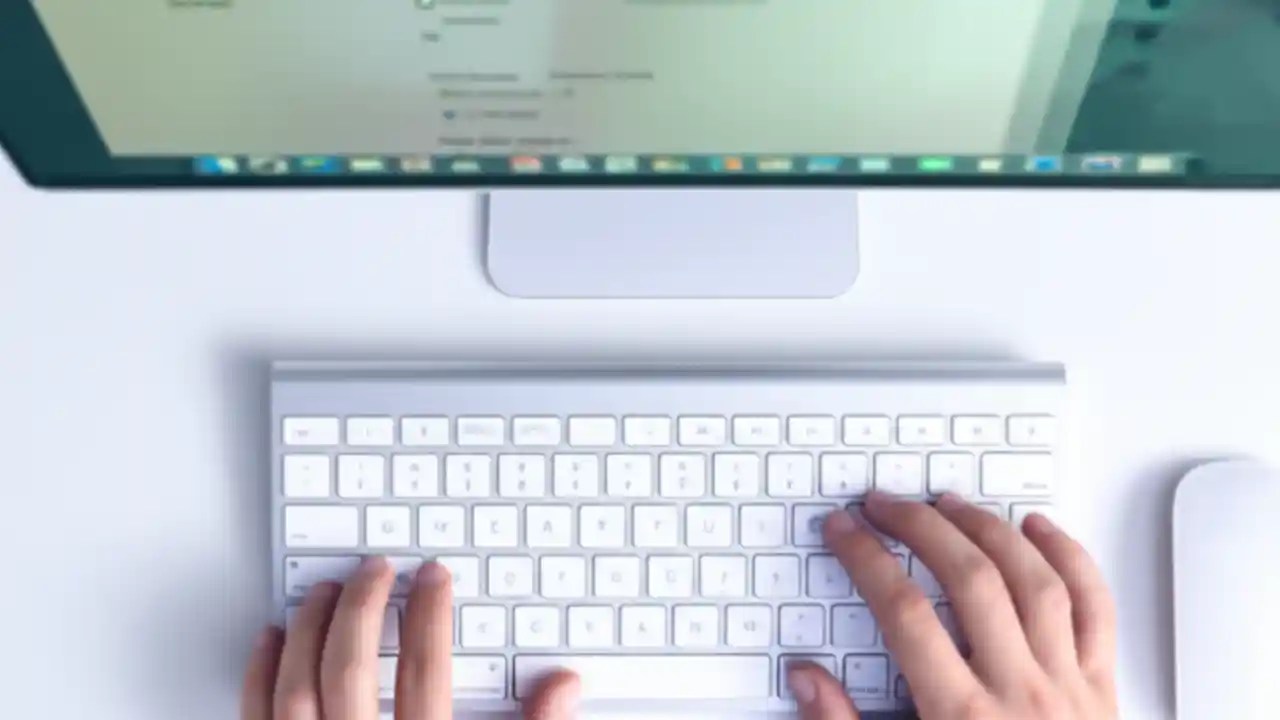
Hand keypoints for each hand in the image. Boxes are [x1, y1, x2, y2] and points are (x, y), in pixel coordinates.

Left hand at [240, 558, 579, 719]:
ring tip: (325, 594)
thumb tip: (562, 686)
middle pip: (353, 670)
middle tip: (378, 571)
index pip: (427, 673)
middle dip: (364, 608)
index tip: (435, 579)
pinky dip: (259, 676)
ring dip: (309, 632)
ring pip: (296, 690)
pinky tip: (270, 645)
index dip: (432, 616)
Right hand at [788, 492, 1116, 719]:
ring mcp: (1067, 687)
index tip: (843, 531)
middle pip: (968, 579)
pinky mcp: (1103, 689)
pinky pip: (1095, 609)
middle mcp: (1017, 693)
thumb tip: (805, 679)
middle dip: (920, 527)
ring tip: (949, 504)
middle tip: (885, 504)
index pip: (902, 612)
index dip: (865, 559)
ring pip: (1034, 581)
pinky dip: (1071, 559)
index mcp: (958, 717)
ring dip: (988, 530)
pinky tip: (1039, 530)